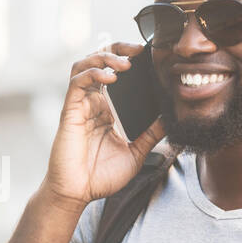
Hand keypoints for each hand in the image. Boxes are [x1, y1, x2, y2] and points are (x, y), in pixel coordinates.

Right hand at [42, 41, 165, 212]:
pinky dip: (93, 73)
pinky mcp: (70, 111)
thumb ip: (151, 134)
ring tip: (125, 63)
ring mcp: (79, 105)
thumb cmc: (101, 177)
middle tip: (138, 50)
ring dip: (104, 57)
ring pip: (84, 64)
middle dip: (117, 49)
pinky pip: (77, 82)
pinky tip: (111, 77)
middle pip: (98, 61)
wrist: (78, 193)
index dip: (127, 58)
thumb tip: (171, 118)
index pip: (113, 72)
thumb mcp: (136, 153)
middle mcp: (92, 102)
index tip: (147, 56)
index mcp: (105, 109)